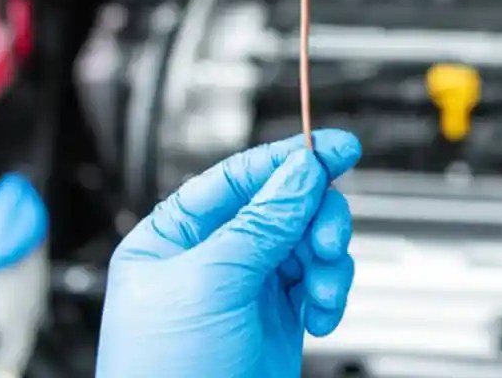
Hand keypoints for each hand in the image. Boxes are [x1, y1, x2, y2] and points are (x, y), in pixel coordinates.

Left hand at [96, 130, 361, 377]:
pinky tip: (322, 314)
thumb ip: (263, 222)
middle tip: (328, 239)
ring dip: (327, 263)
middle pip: (285, 207)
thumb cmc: (164, 375)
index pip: (239, 178)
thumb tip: (301, 169)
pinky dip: (330, 295)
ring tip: (323, 290)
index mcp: (173, 237)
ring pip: (308, 245)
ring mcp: (247, 290)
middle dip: (315, 220)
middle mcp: (211, 258)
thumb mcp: (213, 282)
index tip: (337, 147)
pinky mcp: (277, 321)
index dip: (290, 158)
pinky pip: (318, 286)